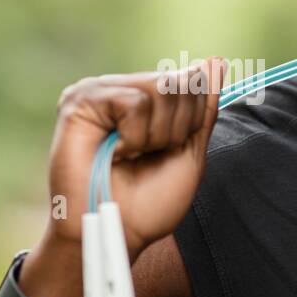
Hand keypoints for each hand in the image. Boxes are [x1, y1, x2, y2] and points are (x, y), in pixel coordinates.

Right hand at [43, 57, 224, 261]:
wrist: (115, 234)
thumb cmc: (148, 204)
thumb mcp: (188, 152)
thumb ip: (202, 109)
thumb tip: (216, 62)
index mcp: (145, 100)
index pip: (191, 80)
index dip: (192, 119)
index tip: (169, 149)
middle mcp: (121, 89)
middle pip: (179, 82)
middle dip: (177, 128)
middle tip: (147, 156)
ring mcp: (99, 92)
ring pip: (161, 88)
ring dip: (155, 135)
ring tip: (130, 156)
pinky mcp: (80, 101)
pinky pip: (134, 101)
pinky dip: (134, 136)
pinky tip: (115, 153)